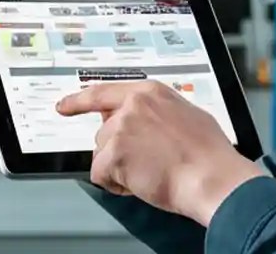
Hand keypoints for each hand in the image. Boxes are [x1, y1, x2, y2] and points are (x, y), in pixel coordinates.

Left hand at [56, 80, 264, 225]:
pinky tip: (139, 183)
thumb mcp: (187, 115)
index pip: (104, 92)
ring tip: (150, 172)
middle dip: (119, 151)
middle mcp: (133, 105)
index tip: (64, 105)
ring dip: (120, 168)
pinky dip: (116, 184)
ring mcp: (121, 128)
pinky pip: (100, 174)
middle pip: (105, 131)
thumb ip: (158, 112)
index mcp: (150, 92)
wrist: (211, 176)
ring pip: (103, 153)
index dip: (79, 100)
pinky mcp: (115, 153)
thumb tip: (146, 120)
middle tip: (147, 163)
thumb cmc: (208, 153)